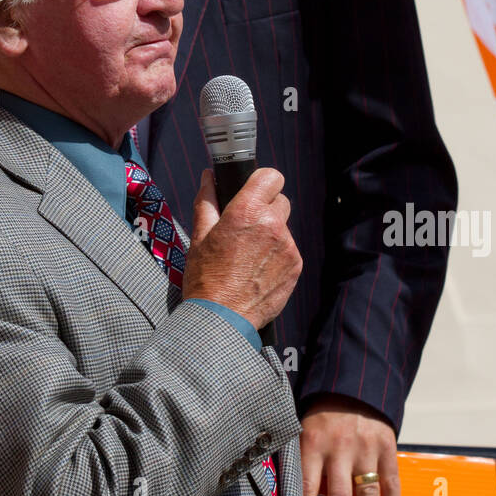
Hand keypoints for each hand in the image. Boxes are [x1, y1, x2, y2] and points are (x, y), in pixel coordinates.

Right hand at [182, 166, 301, 330]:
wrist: (222, 318)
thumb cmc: (206, 278)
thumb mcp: (200, 235)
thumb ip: (207, 200)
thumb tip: (209, 177)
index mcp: (246, 211)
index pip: (272, 176)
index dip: (262, 182)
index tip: (253, 191)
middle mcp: (272, 225)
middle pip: (280, 201)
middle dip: (266, 209)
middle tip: (246, 228)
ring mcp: (287, 246)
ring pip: (284, 228)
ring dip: (271, 234)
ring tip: (249, 256)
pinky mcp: (295, 266)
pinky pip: (289, 250)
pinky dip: (277, 255)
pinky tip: (258, 270)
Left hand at [299, 393, 400, 495]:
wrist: (351, 384)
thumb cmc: (323, 414)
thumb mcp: (305, 431)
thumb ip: (306, 463)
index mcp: (313, 443)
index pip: (308, 486)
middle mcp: (340, 448)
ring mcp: (366, 449)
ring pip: (367, 495)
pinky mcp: (387, 448)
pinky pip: (392, 484)